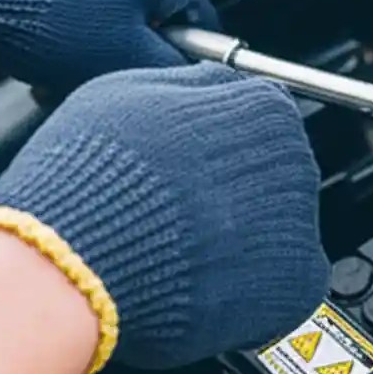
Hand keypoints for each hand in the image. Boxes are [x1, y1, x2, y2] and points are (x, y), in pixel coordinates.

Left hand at [0, 0, 217, 90]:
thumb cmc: (43, 26)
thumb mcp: (125, 59)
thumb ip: (174, 66)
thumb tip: (193, 69)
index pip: (196, 13)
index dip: (192, 52)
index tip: (177, 74)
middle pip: (151, 14)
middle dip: (133, 53)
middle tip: (110, 78)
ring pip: (113, 12)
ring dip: (99, 48)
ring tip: (70, 71)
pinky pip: (81, 0)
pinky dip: (73, 30)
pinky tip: (51, 52)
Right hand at [0, 63, 328, 369]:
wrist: (75, 263)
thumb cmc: (89, 178)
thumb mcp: (130, 90)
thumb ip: (192, 85)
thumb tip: (218, 83)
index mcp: (264, 110)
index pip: (262, 120)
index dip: (218, 147)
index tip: (193, 167)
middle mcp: (294, 167)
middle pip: (274, 177)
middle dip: (232, 194)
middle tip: (177, 214)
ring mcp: (297, 231)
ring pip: (278, 232)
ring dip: (240, 241)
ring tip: (181, 250)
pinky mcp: (292, 290)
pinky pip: (282, 287)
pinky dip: (250, 290)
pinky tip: (202, 283)